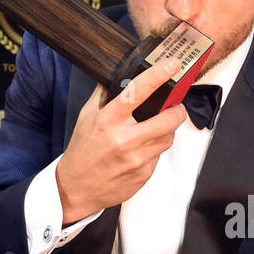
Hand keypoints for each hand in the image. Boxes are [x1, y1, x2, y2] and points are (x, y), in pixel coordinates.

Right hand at [55, 58, 187, 224]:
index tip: (172, 64)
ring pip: (168, 138)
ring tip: (155, 130)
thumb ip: (103, 96)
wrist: (76, 188)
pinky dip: (155, 151)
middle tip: (175, 108)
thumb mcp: (86, 118)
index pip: (138, 91)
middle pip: (168, 119)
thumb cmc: (82, 151)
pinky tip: (141, 151)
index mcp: (108, 120)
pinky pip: (159, 156)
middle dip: (177, 111)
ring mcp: (136, 159)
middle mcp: (124, 139)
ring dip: (166, 131)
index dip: (158, 75)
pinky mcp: (143, 174)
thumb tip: (118, 75)